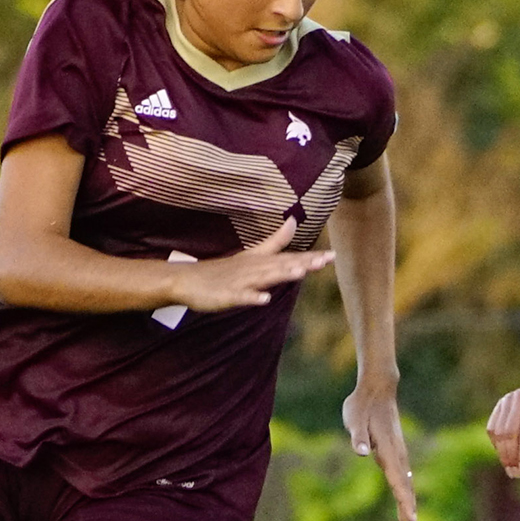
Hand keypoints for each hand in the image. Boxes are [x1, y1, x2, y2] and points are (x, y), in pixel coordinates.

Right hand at [168, 219, 333, 312]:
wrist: (187, 279)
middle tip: (325, 261)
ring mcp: (239, 282)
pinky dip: (252, 297)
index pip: (288, 259)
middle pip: (281, 266)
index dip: (310, 258)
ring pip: (263, 278)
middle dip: (302, 264)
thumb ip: (275, 241)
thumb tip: (294, 221)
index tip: (332, 256)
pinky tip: (265, 299)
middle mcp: (252, 269)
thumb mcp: (251, 255)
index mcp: (259, 262)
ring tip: (300, 272)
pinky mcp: (226, 296)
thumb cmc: (222, 270)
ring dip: (281, 275)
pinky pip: (241, 297)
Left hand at [343, 384, 416, 520]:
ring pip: (407, 486)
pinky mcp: (396, 453)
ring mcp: (399, 455)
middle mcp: (398, 456)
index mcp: (388, 451)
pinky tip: (406, 507)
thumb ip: (358, 436)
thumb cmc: (362, 405)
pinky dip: (406, 496)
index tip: (411, 520)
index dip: (404, 502)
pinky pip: (403, 480)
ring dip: (407, 509)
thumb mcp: (354, 418)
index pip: (398, 482)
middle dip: (407, 515)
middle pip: (406, 490)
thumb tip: (361, 451)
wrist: (378, 389)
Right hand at [485, 377, 519, 478]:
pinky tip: (506, 457)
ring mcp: (508, 399)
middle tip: (516, 474)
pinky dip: (497, 444)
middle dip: (511, 455)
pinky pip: (493, 427)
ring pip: (498, 430)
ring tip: (510, 470)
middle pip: (509, 432)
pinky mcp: (502, 404)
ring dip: (502, 453)